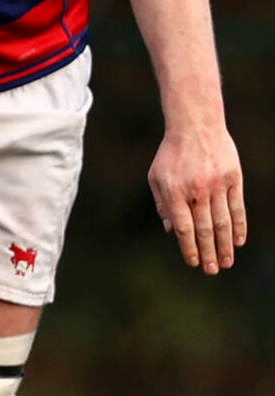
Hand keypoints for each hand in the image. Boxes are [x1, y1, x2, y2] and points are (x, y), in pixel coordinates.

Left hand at [149, 122, 247, 272]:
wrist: (195, 125)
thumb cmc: (172, 154)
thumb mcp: (156, 176)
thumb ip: (162, 203)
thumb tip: (169, 230)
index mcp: (174, 190)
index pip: (183, 226)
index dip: (188, 247)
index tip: (192, 262)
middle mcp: (196, 190)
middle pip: (204, 229)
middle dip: (208, 253)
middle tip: (211, 271)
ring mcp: (217, 185)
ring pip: (223, 222)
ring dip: (225, 245)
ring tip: (226, 263)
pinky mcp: (233, 180)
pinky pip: (237, 208)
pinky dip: (238, 227)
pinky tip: (238, 242)